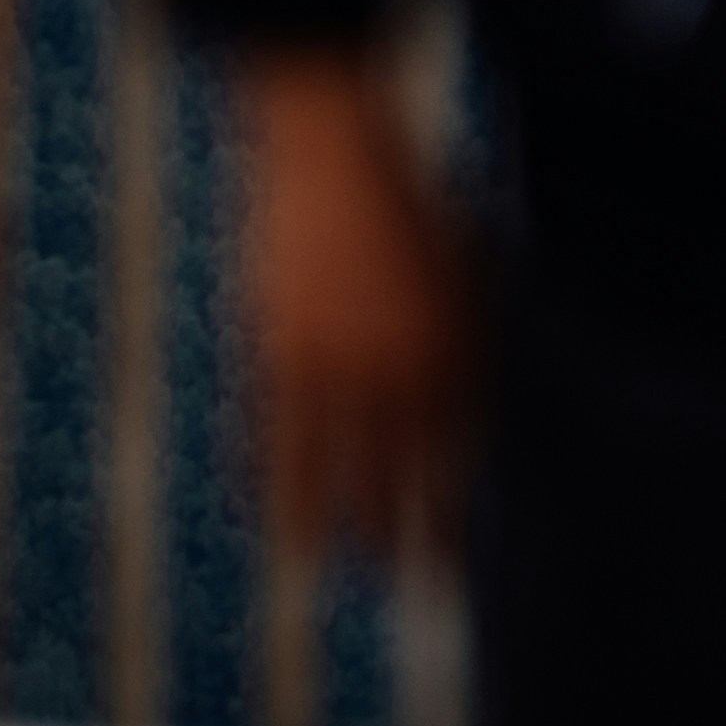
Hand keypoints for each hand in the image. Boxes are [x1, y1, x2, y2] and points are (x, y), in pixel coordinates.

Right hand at [245, 47, 471, 563]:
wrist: (336, 148)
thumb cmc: (408, 206)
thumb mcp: (461, 278)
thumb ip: (461, 348)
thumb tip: (465, 412)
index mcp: (452, 355)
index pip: (450, 460)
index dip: (444, 512)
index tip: (439, 554)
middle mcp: (397, 371)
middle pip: (397, 477)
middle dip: (397, 535)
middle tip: (398, 577)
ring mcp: (334, 360)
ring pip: (330, 465)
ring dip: (328, 520)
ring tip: (322, 559)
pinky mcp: (277, 343)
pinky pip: (269, 427)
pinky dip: (264, 469)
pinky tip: (260, 504)